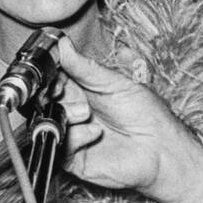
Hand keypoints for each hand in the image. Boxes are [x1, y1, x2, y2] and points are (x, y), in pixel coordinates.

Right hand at [56, 37, 202, 202]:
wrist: (160, 147)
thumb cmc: (146, 114)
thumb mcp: (115, 83)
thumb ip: (85, 67)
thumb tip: (62, 44)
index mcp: (81, 90)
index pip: (51, 78)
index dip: (47, 74)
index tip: (49, 70)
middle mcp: (72, 111)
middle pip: (43, 99)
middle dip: (50, 94)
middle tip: (61, 92)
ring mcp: (71, 133)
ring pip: (47, 121)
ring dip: (66, 114)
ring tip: (87, 114)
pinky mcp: (72, 157)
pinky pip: (60, 144)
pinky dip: (75, 136)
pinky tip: (95, 133)